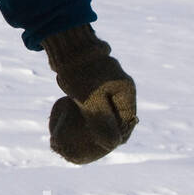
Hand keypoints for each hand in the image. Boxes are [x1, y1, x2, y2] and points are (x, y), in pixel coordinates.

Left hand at [42, 24, 137, 164]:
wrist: (67, 45)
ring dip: (90, 125)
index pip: (126, 123)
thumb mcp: (91, 100)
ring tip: (75, 137)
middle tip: (84, 146)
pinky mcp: (93, 81)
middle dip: (101, 134)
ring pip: (101, 111)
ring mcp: (106, 84)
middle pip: (114, 118)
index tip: (97, 149)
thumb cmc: (81, 72)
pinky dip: (83, 113)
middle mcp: (119, 88)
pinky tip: (70, 120)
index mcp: (125, 91)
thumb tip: (113, 145)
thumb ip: (102, 121)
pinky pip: (92, 103)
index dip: (114, 139)